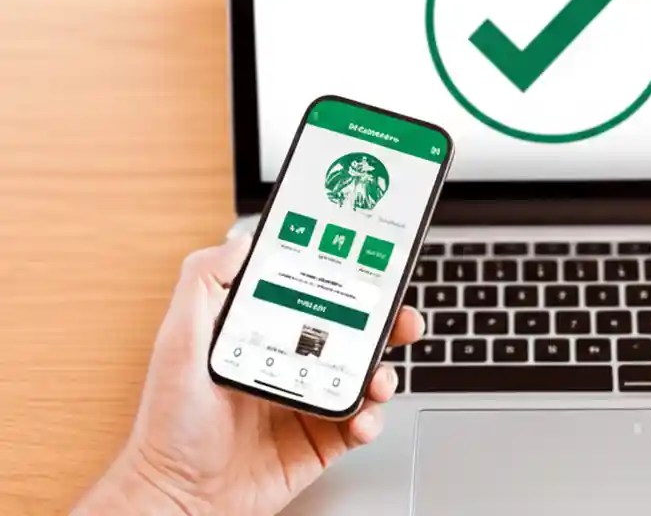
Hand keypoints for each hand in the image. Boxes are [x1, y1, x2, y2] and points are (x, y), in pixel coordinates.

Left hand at [74, 238, 425, 514]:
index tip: (368, 262)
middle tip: (400, 317)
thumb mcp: (176, 342)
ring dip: (386, 370)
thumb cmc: (169, 427)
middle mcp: (291, 361)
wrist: (181, 501)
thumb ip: (202, 284)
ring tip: (380, 378)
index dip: (343, 276)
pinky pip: (363, 421)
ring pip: (368, 373)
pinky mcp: (324, 438)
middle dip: (386, 320)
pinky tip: (360, 419)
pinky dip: (372, 419)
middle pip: (353, 330)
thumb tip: (241, 240)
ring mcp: (311, 399)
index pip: (311, 292)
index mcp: (262, 332)